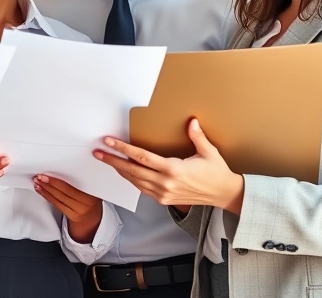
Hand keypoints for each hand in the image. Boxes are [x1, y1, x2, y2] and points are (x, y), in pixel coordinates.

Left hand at [33, 174, 102, 243]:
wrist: (91, 215)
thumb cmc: (89, 196)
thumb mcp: (91, 186)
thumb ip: (83, 178)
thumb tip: (66, 165)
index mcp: (91, 192)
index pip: (73, 185)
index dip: (59, 180)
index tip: (51, 171)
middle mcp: (85, 202)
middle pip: (64, 192)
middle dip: (50, 183)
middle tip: (40, 176)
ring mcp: (78, 210)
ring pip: (58, 198)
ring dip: (46, 189)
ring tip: (37, 182)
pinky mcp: (70, 215)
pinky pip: (56, 204)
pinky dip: (47, 196)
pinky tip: (41, 190)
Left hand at [94, 119, 244, 213]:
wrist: (223, 195)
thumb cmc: (216, 172)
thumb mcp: (209, 152)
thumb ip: (197, 137)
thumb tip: (192, 121)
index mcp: (174, 170)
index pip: (142, 157)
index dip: (123, 149)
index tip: (109, 142)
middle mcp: (165, 183)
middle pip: (132, 171)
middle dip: (113, 161)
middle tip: (98, 153)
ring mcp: (163, 194)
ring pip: (134, 181)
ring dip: (119, 170)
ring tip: (106, 160)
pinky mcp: (163, 200)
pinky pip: (142, 189)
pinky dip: (130, 179)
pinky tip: (124, 172)